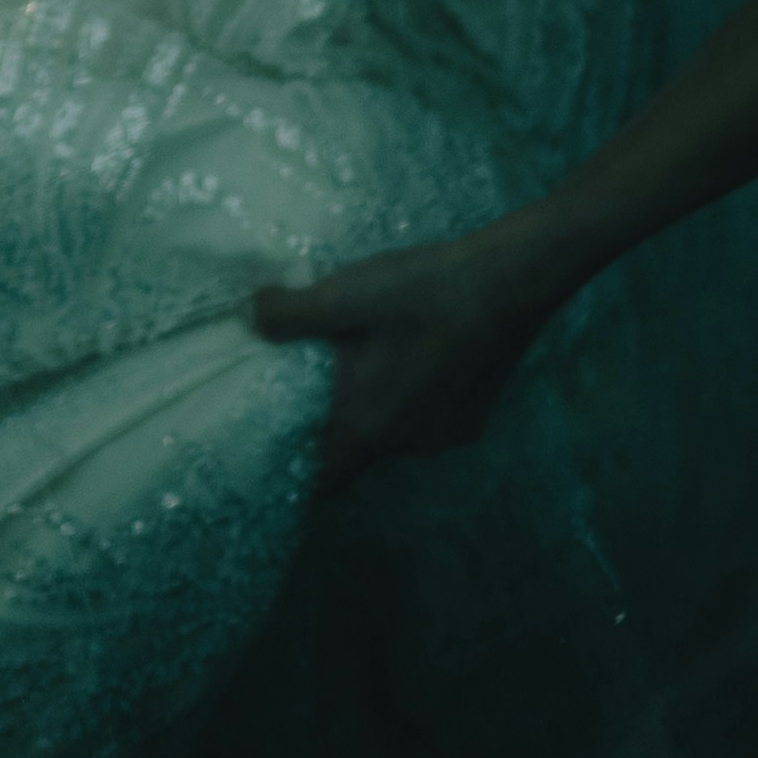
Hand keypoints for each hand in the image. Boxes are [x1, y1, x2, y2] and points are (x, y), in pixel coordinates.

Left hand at [249, 226, 575, 472]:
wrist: (508, 281)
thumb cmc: (419, 293)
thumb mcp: (341, 295)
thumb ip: (288, 315)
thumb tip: (249, 319)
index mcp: (369, 426)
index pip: (328, 476)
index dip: (306, 464)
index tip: (291, 438)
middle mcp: (409, 445)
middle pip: (362, 448)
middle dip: (346, 421)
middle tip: (332, 377)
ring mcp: (449, 436)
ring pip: (400, 434)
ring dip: (387, 408)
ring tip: (381, 360)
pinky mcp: (477, 419)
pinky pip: (433, 421)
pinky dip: (422, 400)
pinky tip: (424, 356)